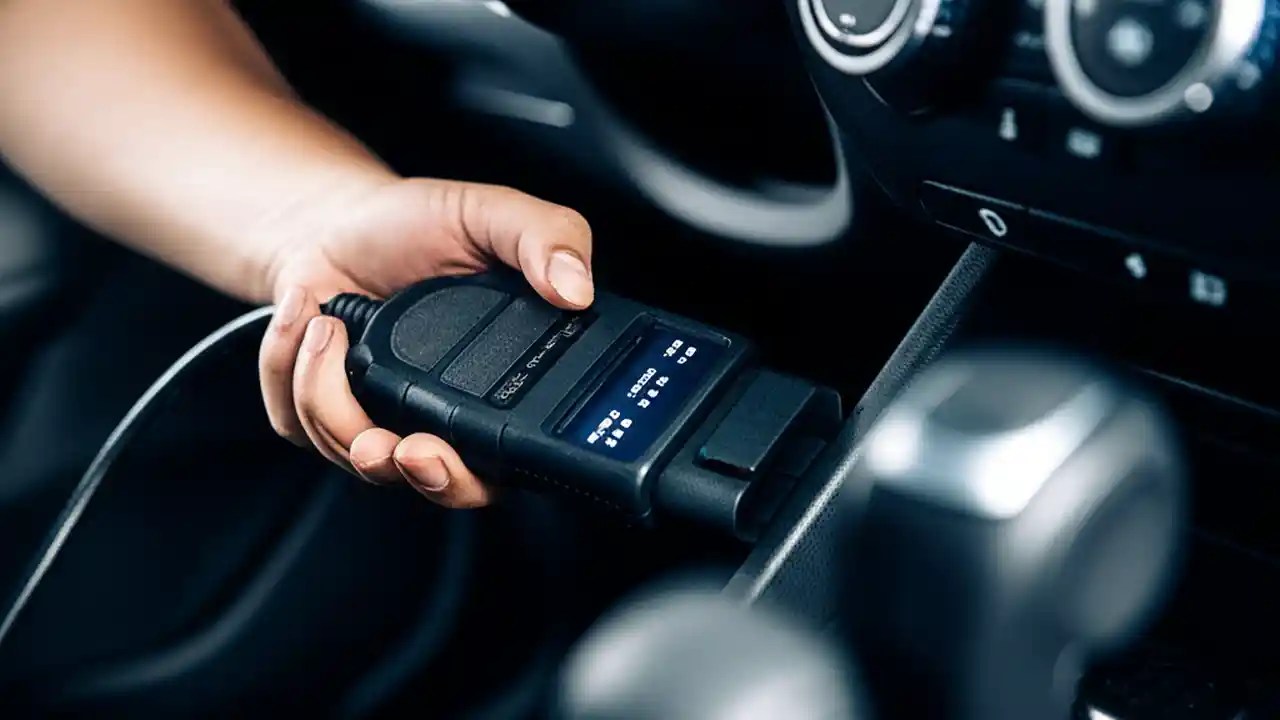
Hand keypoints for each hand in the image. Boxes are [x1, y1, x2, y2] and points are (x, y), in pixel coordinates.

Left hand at [258, 177, 593, 507]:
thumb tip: (577, 288)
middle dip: (412, 473)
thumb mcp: (492, 214)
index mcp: (501, 386)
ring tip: (330, 325)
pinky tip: (307, 321)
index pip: (505, 463)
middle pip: (438, 487)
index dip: (476, 475)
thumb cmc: (418, 225)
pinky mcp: (318, 416)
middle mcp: (445, 418)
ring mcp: (380, 423)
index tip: (442, 450)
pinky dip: (287, 370)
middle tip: (394, 444)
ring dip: (326, 393)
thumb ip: (546, 237)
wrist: (335, 223)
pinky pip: (296, 426)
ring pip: (353, 456)